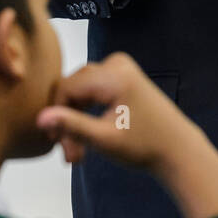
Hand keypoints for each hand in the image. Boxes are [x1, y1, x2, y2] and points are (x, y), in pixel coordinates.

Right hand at [35, 53, 217, 217]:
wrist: (177, 149)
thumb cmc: (144, 146)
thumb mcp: (104, 139)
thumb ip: (71, 126)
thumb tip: (39, 118)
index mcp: (114, 75)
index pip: (67, 88)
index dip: (57, 116)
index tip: (60, 145)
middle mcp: (116, 63)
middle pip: (73, 88)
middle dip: (68, 121)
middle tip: (71, 154)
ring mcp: (120, 67)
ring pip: (80, 90)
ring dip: (75, 119)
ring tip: (78, 152)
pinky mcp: (122, 75)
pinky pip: (92, 88)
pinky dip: (87, 111)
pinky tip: (86, 135)